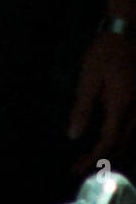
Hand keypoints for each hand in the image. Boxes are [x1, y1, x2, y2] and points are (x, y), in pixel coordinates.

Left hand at [67, 31, 135, 172]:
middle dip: (101, 160)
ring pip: (129, 140)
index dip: (94, 158)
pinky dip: (119, 140)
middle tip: (80, 169)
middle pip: (121, 145)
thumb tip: (73, 135)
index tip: (77, 168)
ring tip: (90, 160)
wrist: (127, 35)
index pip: (109, 142)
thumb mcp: (88, 79)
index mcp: (122, 107)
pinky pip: (132, 129)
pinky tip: (107, 143)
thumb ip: (82, 108)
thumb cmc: (104, 54)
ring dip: (111, 152)